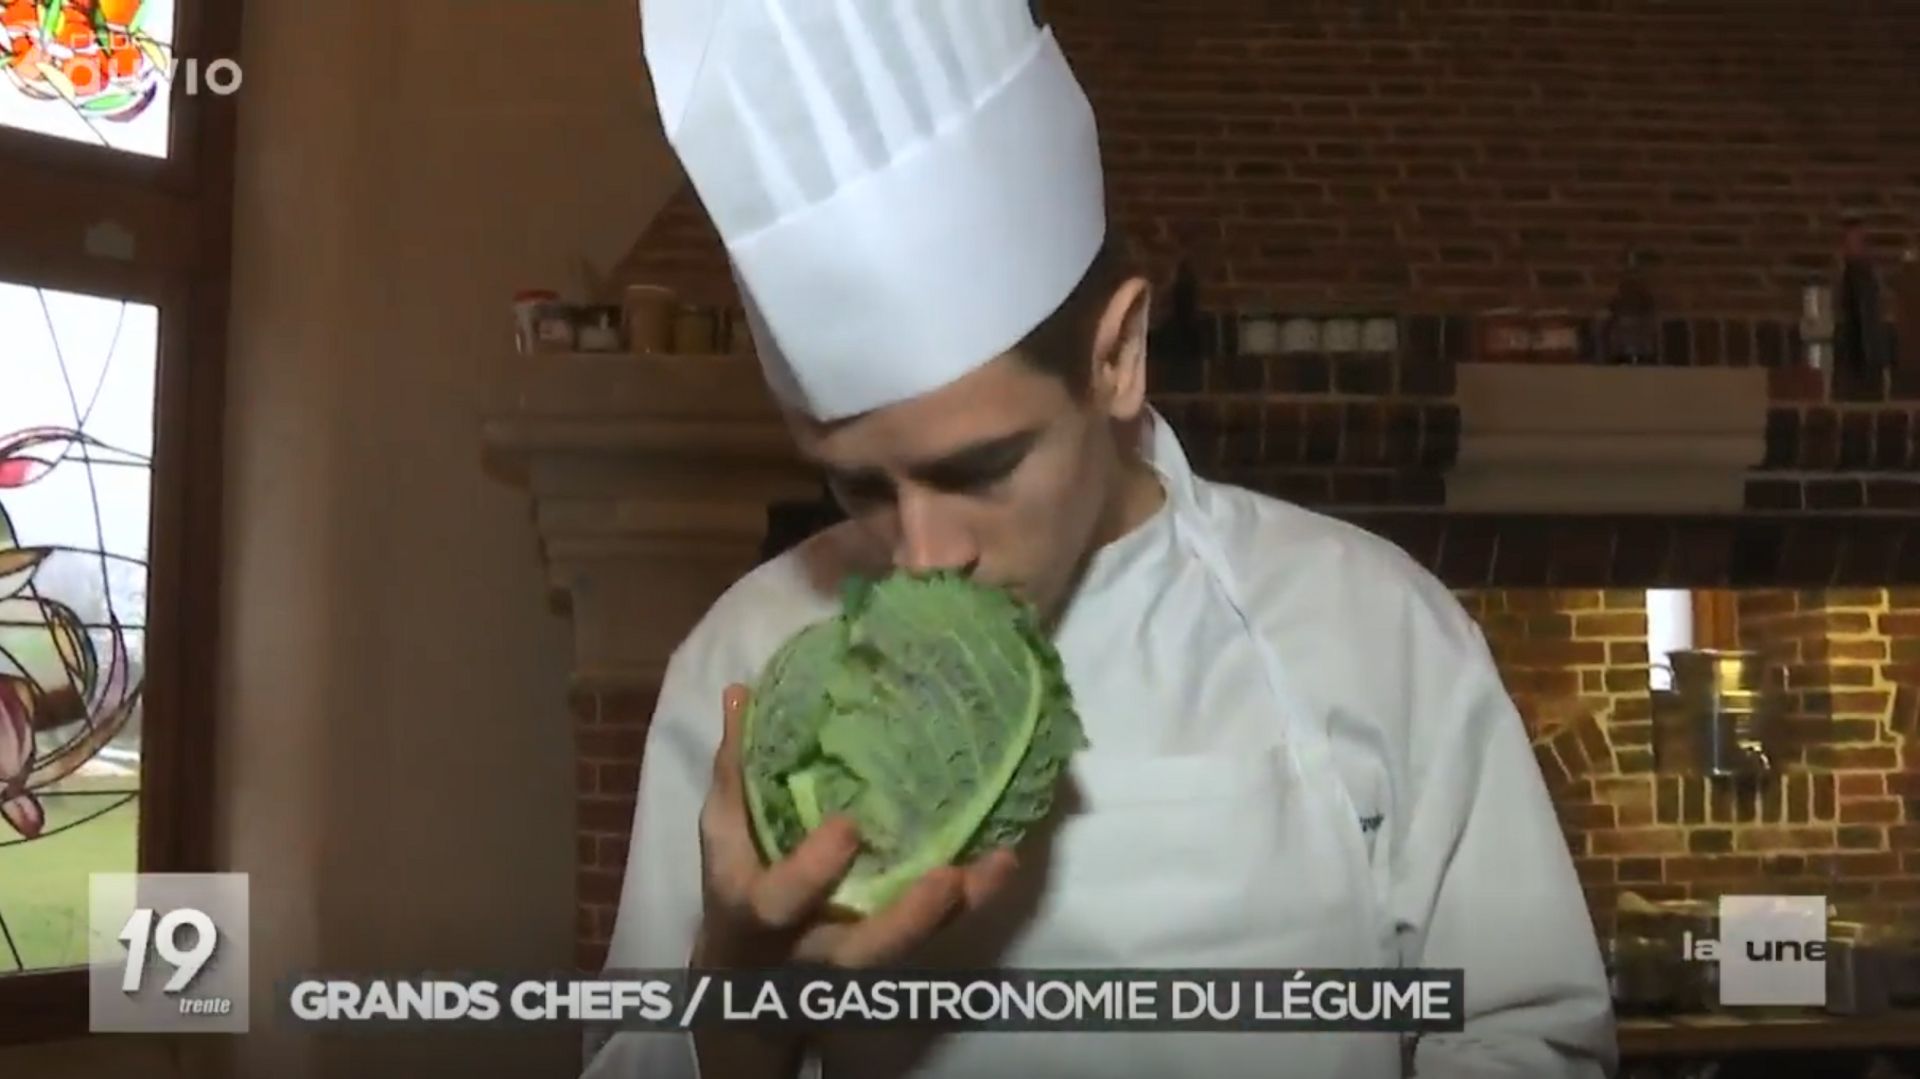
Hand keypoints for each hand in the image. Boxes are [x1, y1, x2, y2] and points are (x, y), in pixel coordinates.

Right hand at [693, 683, 1020, 970]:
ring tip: (997, 864)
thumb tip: (740, 693)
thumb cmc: (739, 887)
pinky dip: (973, 900)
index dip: (813, 871)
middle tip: (945, 877)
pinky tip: (1002, 861)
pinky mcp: (894, 951)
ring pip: (914, 949)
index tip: (848, 826)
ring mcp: (859, 957)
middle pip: (862, 952)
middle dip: (905, 920)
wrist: (749, 980)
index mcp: (760, 914)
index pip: (781, 902)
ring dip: (958, 911)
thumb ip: (735, 771)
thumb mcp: (725, 836)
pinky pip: (938, 934)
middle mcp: (815, 947)